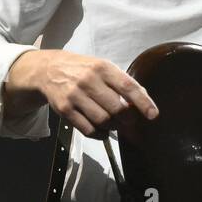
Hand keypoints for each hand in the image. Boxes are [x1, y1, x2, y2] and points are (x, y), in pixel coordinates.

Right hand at [3, 49, 158, 136]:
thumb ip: (121, 82)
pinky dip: (99, 134)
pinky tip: (102, 131)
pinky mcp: (65, 109)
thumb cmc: (82, 69)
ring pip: (103, 120)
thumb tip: (144, 102)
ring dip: (113, 127)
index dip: (142, 102)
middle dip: (127, 119)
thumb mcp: (102, 67)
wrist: (48, 69)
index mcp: (103, 67)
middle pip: (116, 109)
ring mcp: (75, 95)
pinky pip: (88, 129)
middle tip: (129, 121)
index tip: (153, 115)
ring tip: (114, 124)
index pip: (127, 86)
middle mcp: (89, 80)